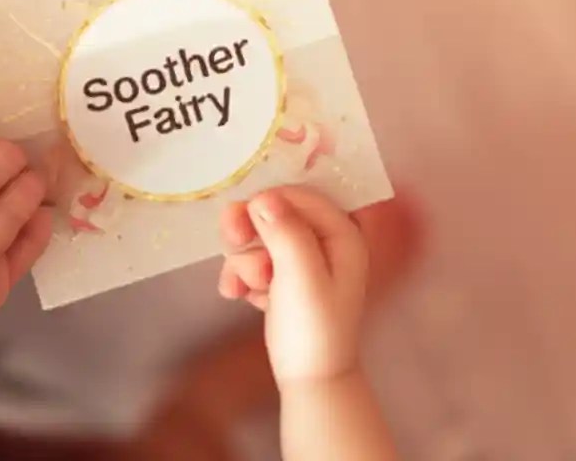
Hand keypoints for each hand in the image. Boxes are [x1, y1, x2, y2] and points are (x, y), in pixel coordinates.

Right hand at [218, 186, 369, 383]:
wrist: (309, 382)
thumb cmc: (313, 328)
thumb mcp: (301, 276)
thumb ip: (286, 232)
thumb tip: (263, 197)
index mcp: (342, 235)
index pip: (301, 194)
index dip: (269, 200)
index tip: (244, 218)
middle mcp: (323, 242)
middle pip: (274, 212)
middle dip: (250, 230)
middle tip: (233, 240)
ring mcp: (300, 261)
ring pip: (257, 238)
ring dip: (243, 260)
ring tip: (249, 288)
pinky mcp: (280, 278)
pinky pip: (250, 261)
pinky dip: (240, 276)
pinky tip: (238, 297)